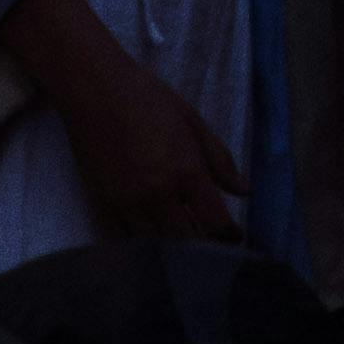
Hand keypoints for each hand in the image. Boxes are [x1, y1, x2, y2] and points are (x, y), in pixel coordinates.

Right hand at [56, 36, 245, 243]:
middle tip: (215, 249)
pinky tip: (154, 242)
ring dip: (174, 251)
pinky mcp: (104, 207)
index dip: (228, 237)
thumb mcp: (194, 122)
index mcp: (186, 170)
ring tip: (188, 249)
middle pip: (186, 242)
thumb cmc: (150, 101)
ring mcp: (128, 204)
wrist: (98, 92)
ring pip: (155, 247)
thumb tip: (244, 191)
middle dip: (204, 249)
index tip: (235, 239)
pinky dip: (143, 246)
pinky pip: (126, 241)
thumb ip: (220, 160)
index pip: (213, 221)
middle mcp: (158, 193)